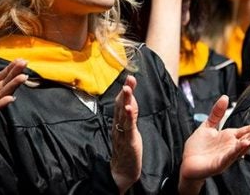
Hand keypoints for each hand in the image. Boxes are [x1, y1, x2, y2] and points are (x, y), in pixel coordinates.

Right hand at [110, 75, 141, 193]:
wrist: (122, 171)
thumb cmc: (126, 150)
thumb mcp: (130, 130)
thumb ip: (130, 116)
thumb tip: (132, 102)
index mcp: (119, 122)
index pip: (121, 103)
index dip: (125, 90)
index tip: (130, 78)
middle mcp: (118, 125)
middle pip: (121, 105)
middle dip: (126, 91)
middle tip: (129, 78)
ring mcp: (122, 133)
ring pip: (123, 114)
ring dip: (126, 100)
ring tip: (128, 88)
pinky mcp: (128, 142)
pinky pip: (128, 128)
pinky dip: (129, 117)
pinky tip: (130, 109)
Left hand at [179, 96, 249, 186]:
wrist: (187, 163)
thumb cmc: (198, 147)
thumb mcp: (207, 126)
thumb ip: (217, 113)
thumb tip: (225, 97)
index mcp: (228, 137)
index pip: (245, 130)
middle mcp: (230, 146)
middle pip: (246, 138)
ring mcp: (227, 155)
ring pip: (241, 148)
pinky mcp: (220, 163)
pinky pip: (230, 156)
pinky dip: (237, 150)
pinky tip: (244, 144)